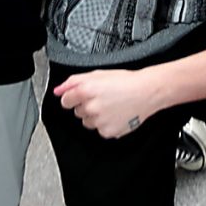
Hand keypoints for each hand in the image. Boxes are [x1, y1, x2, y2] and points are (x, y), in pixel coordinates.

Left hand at [50, 67, 166, 139]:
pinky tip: (116, 114)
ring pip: (88, 122)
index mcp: (86, 90)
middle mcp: (91, 107)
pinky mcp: (108, 131)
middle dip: (86, 105)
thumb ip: (73, 81)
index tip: (82, 96)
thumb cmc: (126, 81)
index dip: (74, 97)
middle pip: (77, 111)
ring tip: (111, 106)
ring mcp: (99, 121)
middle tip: (102, 98)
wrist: (147, 92)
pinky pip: (100, 130)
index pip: (65, 100)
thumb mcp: (98, 74)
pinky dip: (106, 124)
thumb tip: (58, 90)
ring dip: (96, 116)